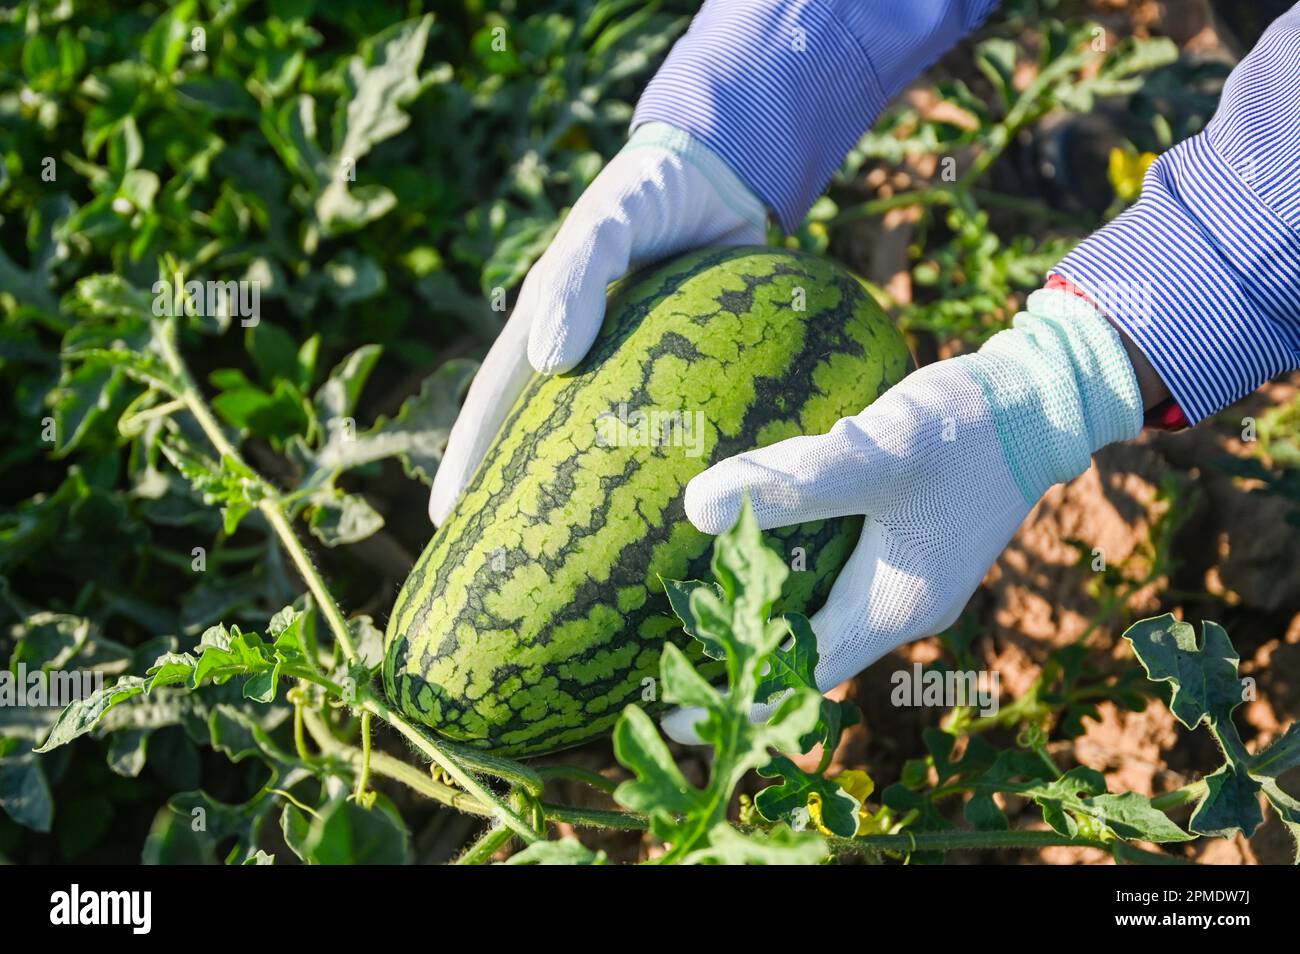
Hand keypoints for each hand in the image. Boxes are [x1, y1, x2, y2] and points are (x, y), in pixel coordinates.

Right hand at [428, 122, 766, 524]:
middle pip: (537, 442)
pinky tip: (666, 519)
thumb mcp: (606, 222)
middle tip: (495, 563)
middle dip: (513, 498)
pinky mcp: (684, 380)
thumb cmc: (652, 191)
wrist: (724, 175)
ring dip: (581, 503)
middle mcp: (582, 362)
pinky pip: (665, 436)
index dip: (467, 460)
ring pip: (598, 451)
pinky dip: (656, 476)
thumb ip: (575, 278)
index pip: (496, 404)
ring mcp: (632, 376)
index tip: (444, 522)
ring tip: (573, 564)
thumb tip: (547, 361)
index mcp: (547, 330)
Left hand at [663, 289, 1145, 742]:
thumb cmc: (961, 431)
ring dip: (766, 618)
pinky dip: (793, 576)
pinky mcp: (909, 547)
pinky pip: (838, 580)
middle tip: (670, 656)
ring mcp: (909, 579)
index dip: (737, 696)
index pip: (800, 677)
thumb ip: (790, 485)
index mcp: (891, 608)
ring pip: (823, 617)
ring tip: (697, 607)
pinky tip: (758, 545)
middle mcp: (901, 608)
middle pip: (808, 655)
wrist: (1039, 399)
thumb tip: (697, 510)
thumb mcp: (872, 456)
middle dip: (742, 660)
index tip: (674, 717)